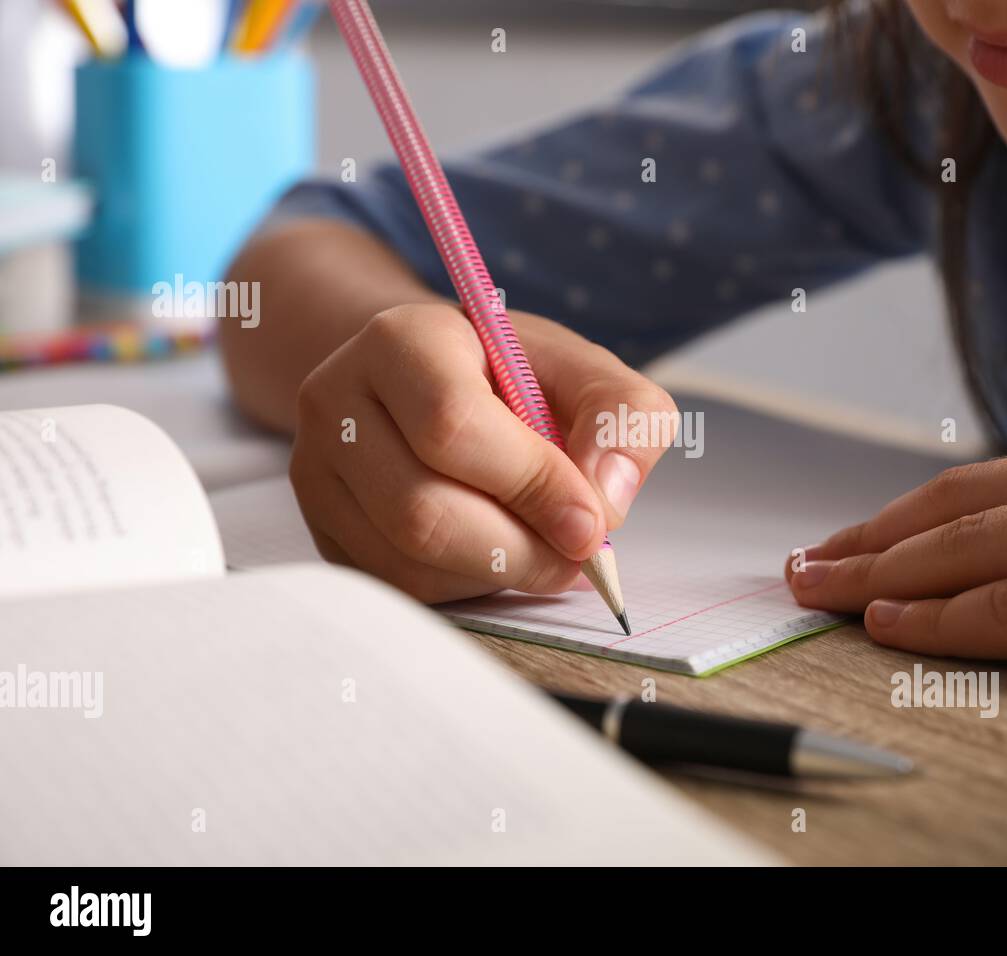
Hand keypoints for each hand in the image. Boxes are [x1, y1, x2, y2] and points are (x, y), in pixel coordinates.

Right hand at [290, 303, 675, 601]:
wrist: (426, 380)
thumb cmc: (509, 375)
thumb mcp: (583, 370)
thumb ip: (622, 418)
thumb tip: (605, 499)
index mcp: (401, 341)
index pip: (453, 427)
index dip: (532, 485)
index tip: (591, 521)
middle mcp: (337, 403)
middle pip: (423, 512)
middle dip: (520, 549)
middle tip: (577, 553)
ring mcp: (317, 472)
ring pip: (409, 561)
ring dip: (497, 573)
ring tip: (540, 544)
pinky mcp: (323, 528)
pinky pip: (397, 585)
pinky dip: (464, 585)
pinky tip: (494, 550)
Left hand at [786, 436, 1006, 708]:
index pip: (987, 484)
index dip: (906, 512)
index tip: (854, 537)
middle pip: (960, 506)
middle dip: (871, 537)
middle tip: (807, 561)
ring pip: (972, 549)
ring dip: (881, 574)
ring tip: (819, 591)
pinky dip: (944, 618)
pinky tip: (891, 625)